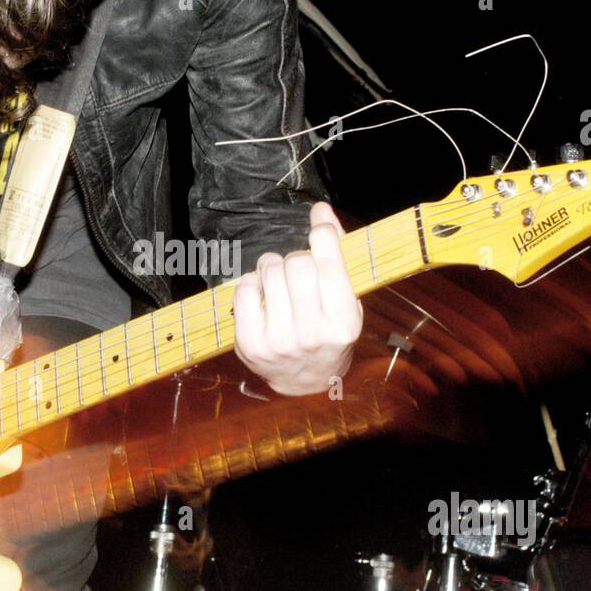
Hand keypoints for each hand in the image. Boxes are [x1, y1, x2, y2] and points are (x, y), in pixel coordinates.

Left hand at [233, 202, 362, 395]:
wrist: (305, 380)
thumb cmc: (328, 329)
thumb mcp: (346, 299)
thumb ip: (337, 254)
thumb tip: (321, 210)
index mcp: (344, 323)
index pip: (331, 264)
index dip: (323, 236)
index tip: (319, 229)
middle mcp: (312, 335)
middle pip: (297, 263)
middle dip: (296, 257)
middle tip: (297, 268)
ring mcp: (279, 341)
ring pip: (269, 270)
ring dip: (272, 266)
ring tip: (279, 281)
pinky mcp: (250, 344)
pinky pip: (243, 289)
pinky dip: (252, 282)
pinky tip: (262, 294)